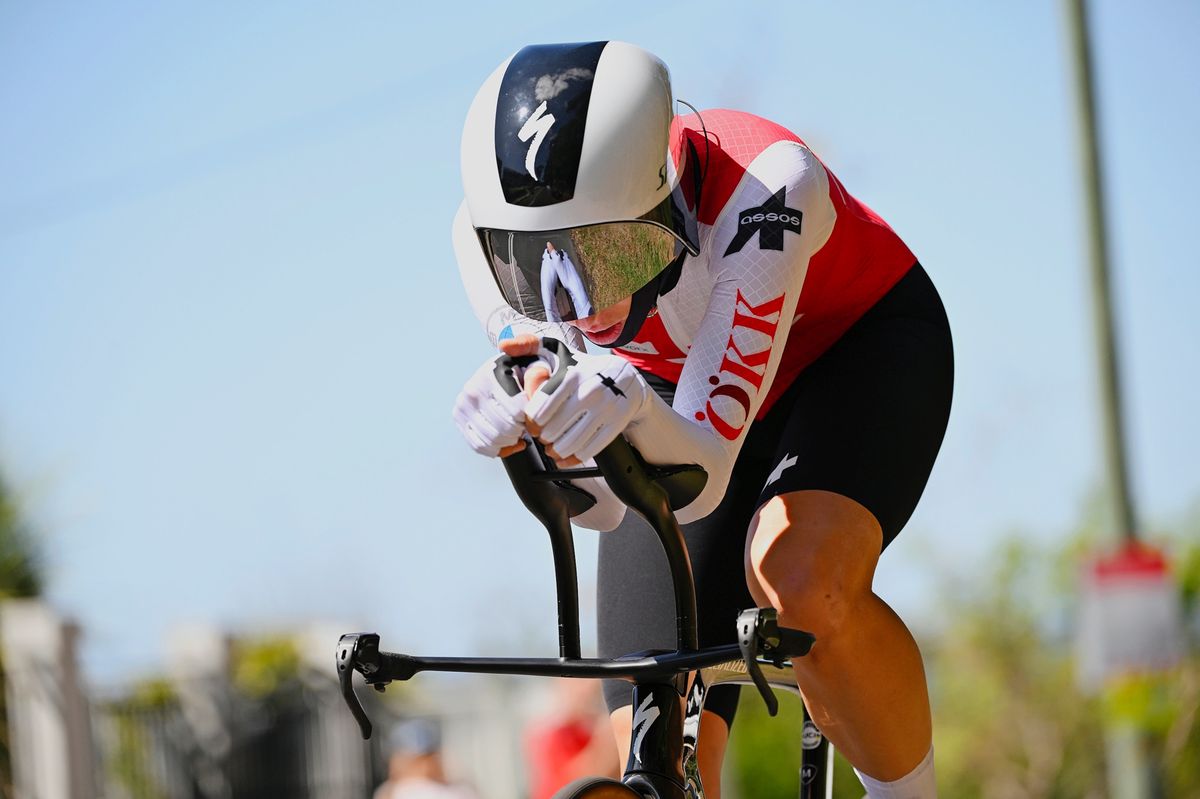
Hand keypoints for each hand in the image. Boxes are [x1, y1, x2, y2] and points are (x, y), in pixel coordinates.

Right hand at [451, 350, 531, 457]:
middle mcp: (471, 390)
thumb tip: (505, 346)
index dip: (533, 417)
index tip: (538, 411)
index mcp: (489, 374)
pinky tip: (512, 442)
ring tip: (521, 429)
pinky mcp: (460, 418)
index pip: (517, 411)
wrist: (508, 368)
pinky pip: (479, 445)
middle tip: (530, 422)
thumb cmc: (526, 363)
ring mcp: (463, 406)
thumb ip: (526, 346)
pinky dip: (498, 450)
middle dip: (523, 429)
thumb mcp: (533, 349)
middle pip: (505, 428)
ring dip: (512, 440)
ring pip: (492, 440)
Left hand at [525, 351, 648, 463]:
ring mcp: (606, 409)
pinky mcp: (616, 424)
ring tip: (552, 448)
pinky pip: (589, 450)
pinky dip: (573, 459)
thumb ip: (528, 345)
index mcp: (571, 375)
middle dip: (543, 438)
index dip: (530, 423)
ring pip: (570, 443)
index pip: (539, 410)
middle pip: (552, 430)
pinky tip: (566, 456)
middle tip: (542, 437)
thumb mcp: (558, 350)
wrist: (626, 377)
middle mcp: (590, 391)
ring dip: (556, 451)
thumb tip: (503, 345)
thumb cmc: (583, 367)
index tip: (531, 424)